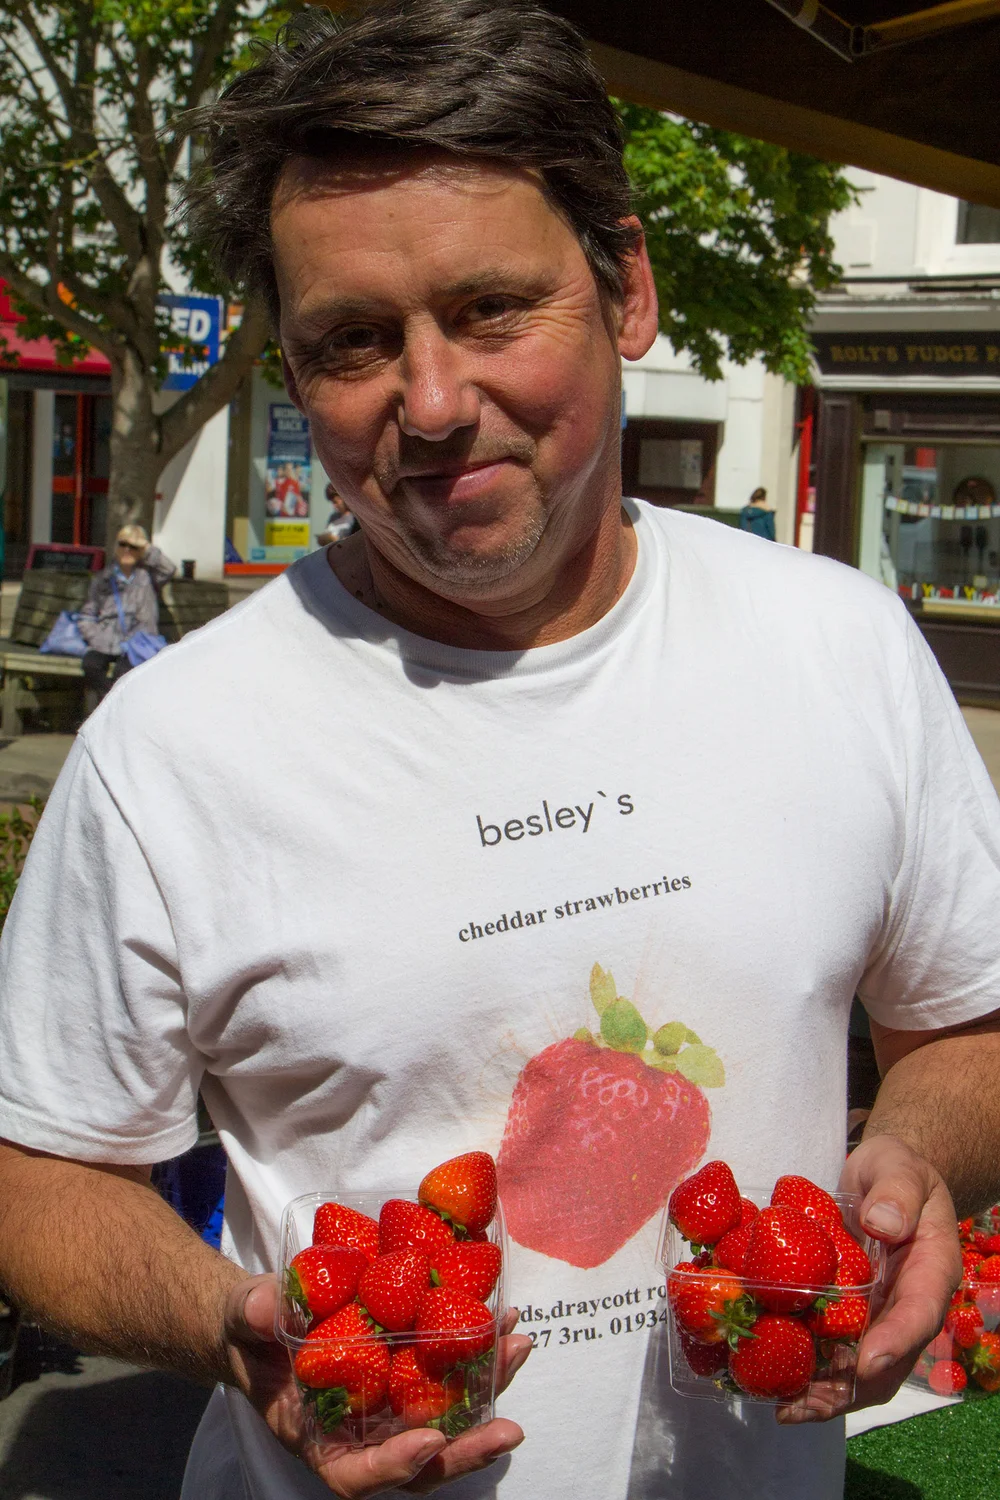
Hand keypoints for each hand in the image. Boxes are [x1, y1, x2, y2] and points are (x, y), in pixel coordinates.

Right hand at [224, 1276, 528, 1496]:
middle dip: (466, 1449)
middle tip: (508, 1430)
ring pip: (446, 1419)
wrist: (265, 1321)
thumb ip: (251, 1314)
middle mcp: (361, 1432)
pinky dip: (478, 1354)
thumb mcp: (242, 1320)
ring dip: (487, 1392)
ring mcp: (389, 1406)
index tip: (429, 1442)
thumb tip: (265, 1304)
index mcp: (317, 1437)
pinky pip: (448, 1376)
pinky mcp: (407, 1374)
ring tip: (518, 1349)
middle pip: (420, 1461)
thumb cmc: (249, 1331)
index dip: (395, 1466)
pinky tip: (503, 1321)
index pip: (357, 1474)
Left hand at [776, 1134, 960, 1424]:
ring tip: (783, 1406)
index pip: (920, 1312)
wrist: (887, 1178)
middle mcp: (909, 1304)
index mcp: (932, 1270)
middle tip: (806, 1402)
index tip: (864, 1363)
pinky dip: (809, 1372)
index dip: (896, 1342)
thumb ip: (898, 1192)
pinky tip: (773, 1383)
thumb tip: (883, 1223)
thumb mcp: (901, 1167)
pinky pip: (836, 1351)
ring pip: (861, 1370)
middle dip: (851, 1388)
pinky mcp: (851, 1315)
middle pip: (889, 1360)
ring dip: (826, 1394)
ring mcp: (880, 1315)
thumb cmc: (897, 1170)